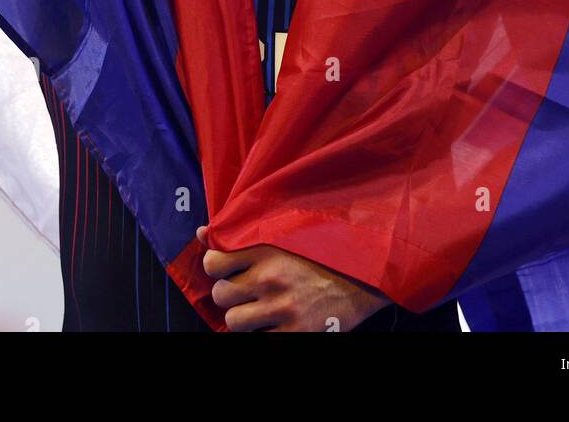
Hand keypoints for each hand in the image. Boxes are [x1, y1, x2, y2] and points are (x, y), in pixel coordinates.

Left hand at [197, 225, 391, 332]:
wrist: (366, 270)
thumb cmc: (324, 246)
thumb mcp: (285, 228)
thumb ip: (244, 230)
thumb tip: (202, 232)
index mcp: (266, 249)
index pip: (214, 263)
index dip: (214, 266)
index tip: (223, 267)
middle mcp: (270, 279)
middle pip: (220, 294)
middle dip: (226, 293)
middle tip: (241, 290)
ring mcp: (282, 309)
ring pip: (233, 321)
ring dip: (240, 316)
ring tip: (254, 309)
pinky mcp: (296, 333)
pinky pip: (258, 340)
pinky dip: (260, 333)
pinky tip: (271, 323)